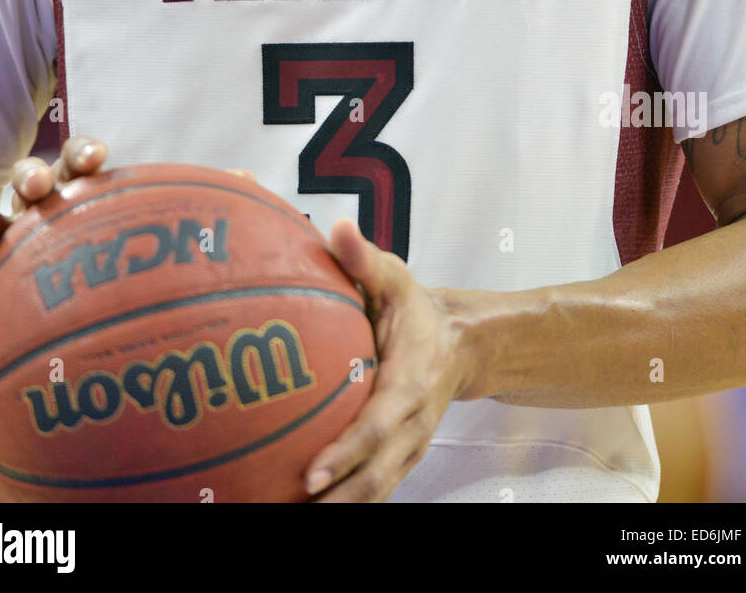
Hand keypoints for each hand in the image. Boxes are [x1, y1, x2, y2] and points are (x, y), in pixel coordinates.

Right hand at [0, 143, 257, 293]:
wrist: (64, 298)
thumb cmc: (117, 252)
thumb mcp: (152, 230)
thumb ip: (193, 207)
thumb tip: (250, 181)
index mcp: (84, 188)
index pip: (81, 158)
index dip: (84, 153)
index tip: (96, 160)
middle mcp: (45, 206)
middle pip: (33, 179)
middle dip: (32, 176)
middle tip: (39, 188)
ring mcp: (12, 237)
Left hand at [304, 219, 472, 502]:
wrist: (461, 343)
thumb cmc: (416, 309)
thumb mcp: (394, 277)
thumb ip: (364, 258)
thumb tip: (338, 227)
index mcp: (410, 384)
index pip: (378, 428)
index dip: (346, 454)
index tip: (310, 476)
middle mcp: (412, 425)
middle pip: (376, 479)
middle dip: (337, 502)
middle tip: (289, 508)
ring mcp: (409, 448)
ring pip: (375, 492)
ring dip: (338, 510)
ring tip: (284, 517)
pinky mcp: (399, 458)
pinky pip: (373, 490)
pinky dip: (343, 504)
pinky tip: (300, 509)